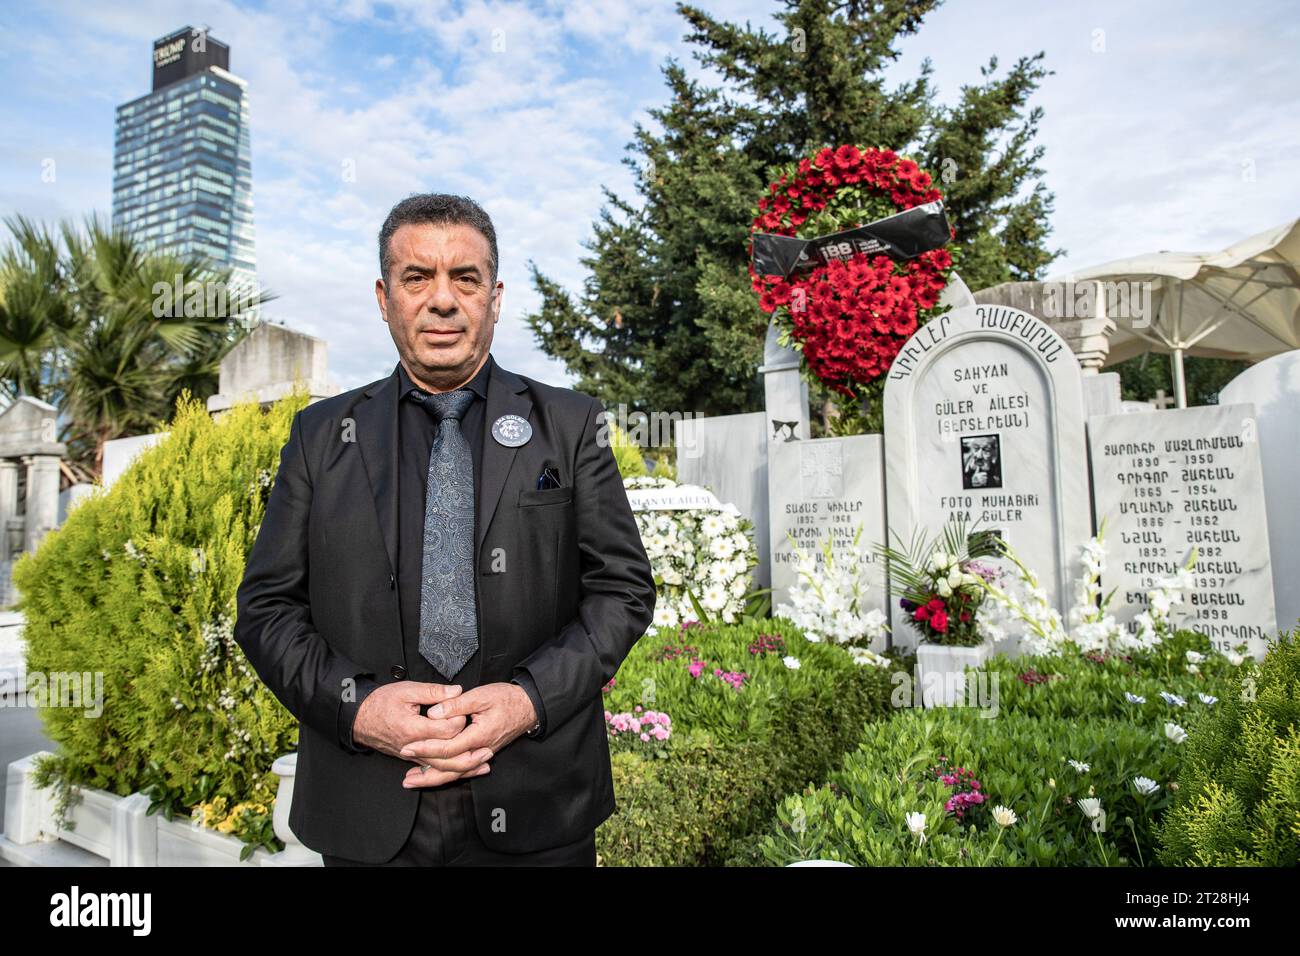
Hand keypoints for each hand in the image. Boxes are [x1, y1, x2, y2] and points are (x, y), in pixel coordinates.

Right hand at [353, 681, 491, 786]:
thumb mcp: (407, 690)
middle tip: (488, 750)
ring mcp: (412, 756)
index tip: (465, 709)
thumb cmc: (381, 702)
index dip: (459, 720)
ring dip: (464, 769)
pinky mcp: (412, 759)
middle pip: (447, 758)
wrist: (359, 718)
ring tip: (484, 766)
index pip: (446, 731)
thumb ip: (434, 691)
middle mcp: (414, 748)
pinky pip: (433, 769)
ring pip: (441, 769)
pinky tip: (464, 770)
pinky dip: (450, 771)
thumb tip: (456, 691)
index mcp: (414, 729)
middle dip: (469, 756)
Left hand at [397, 682, 537, 789]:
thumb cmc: (507, 699)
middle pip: (450, 769)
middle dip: (425, 773)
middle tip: (405, 774)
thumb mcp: (480, 695)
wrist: (528, 707)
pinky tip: (433, 774)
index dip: (426, 748)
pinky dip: (446, 774)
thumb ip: (456, 705)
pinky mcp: (481, 753)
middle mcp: (480, 750)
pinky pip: (462, 769)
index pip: (448, 748)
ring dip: (433, 778)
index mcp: (479, 736)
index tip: (408, 747)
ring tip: (412, 780)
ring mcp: (482, 754)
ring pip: (456, 773)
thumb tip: (434, 714)